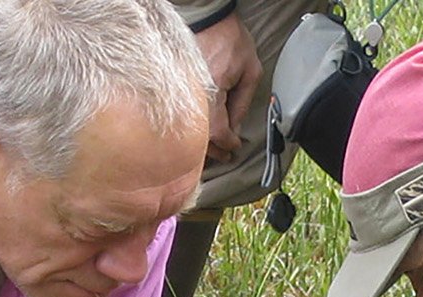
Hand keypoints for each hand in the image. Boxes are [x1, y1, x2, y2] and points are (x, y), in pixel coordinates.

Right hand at [192, 12, 262, 163]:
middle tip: (225, 155)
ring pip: (185, 128)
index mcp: (213, 92)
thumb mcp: (250, 71)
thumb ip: (243, 102)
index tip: (235, 149)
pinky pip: (179, 113)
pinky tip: (196, 131)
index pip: (218, 133)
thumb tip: (235, 127)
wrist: (206, 14)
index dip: (228, 145)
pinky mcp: (172, 85)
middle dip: (213, 150)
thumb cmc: (230, 38)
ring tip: (212, 148)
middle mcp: (192, 94)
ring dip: (199, 142)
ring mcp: (179, 90)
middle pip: (198, 137)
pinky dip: (188, 125)